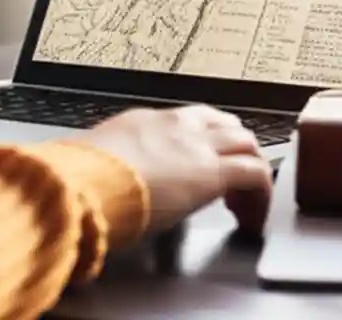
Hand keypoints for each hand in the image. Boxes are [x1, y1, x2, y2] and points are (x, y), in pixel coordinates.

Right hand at [78, 105, 271, 234]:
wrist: (85, 183)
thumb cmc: (80, 181)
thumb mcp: (95, 166)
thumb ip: (108, 172)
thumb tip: (102, 187)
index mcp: (143, 122)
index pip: (187, 122)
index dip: (203, 143)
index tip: (202, 164)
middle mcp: (175, 126)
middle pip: (225, 125)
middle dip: (235, 150)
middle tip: (235, 181)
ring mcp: (197, 145)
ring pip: (247, 143)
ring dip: (251, 168)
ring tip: (246, 201)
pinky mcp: (214, 173)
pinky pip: (256, 176)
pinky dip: (261, 196)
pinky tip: (252, 220)